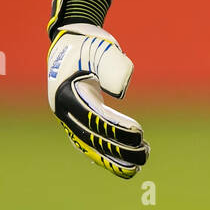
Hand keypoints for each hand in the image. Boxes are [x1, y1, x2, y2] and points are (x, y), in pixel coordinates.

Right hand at [45, 0, 148, 178]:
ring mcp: (67, 118)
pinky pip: (89, 144)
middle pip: (92, 136)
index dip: (116, 127)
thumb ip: (113, 65)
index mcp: (67, 93)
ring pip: (90, 146)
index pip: (95, 116)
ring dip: (112, 159)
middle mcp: (64, 110)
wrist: (71, 40)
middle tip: (145, 154)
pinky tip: (123, 166)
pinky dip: (105, 156)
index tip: (139, 133)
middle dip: (119, 148)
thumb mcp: (103, 48)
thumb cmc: (89, 43)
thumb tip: (120, 92)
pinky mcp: (75, 121)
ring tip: (137, 168)